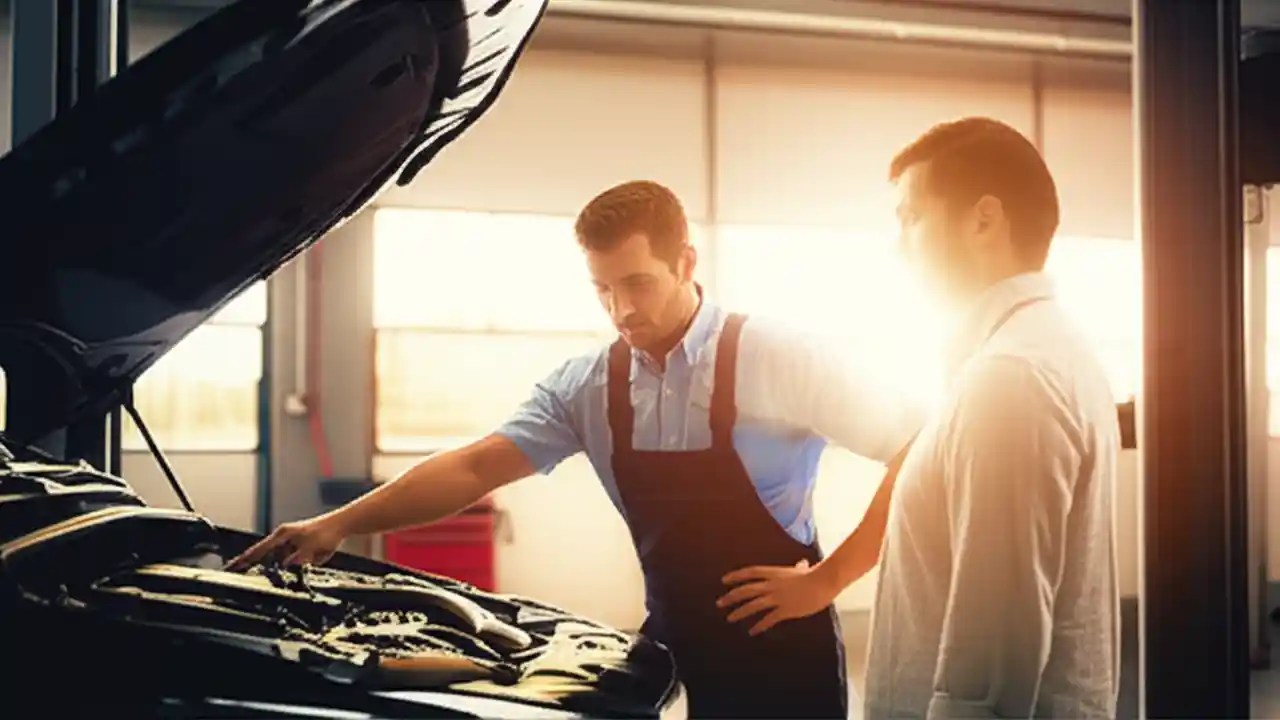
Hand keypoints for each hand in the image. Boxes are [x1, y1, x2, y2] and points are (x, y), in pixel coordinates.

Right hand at [225, 515, 345, 570]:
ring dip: (277, 573)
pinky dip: (291, 573)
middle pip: (264, 559)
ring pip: (278, 565)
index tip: (230, 568)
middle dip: (255, 569)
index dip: (243, 561)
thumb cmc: (325, 531)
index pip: (257, 550)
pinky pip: (291, 567)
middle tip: (243, 580)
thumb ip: (298, 558)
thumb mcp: (310, 547)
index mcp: (281, 536)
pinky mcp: (299, 554)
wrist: (341, 527)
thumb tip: (286, 566)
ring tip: (273, 580)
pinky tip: (291, 577)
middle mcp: (283, 541)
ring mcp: (290, 547)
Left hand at [716, 559, 839, 635]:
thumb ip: (799, 567)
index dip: (736, 576)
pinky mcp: (785, 610)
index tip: (724, 580)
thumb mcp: (804, 569)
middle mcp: (772, 585)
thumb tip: (802, 563)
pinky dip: (759, 626)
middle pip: (747, 590)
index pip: (750, 572)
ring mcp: (778, 597)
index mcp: (774, 573)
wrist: (824, 582)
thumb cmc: (816, 574)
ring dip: (740, 612)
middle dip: (731, 596)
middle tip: (719, 603)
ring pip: (753, 605)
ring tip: (730, 618)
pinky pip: (769, 619)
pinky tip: (752, 632)